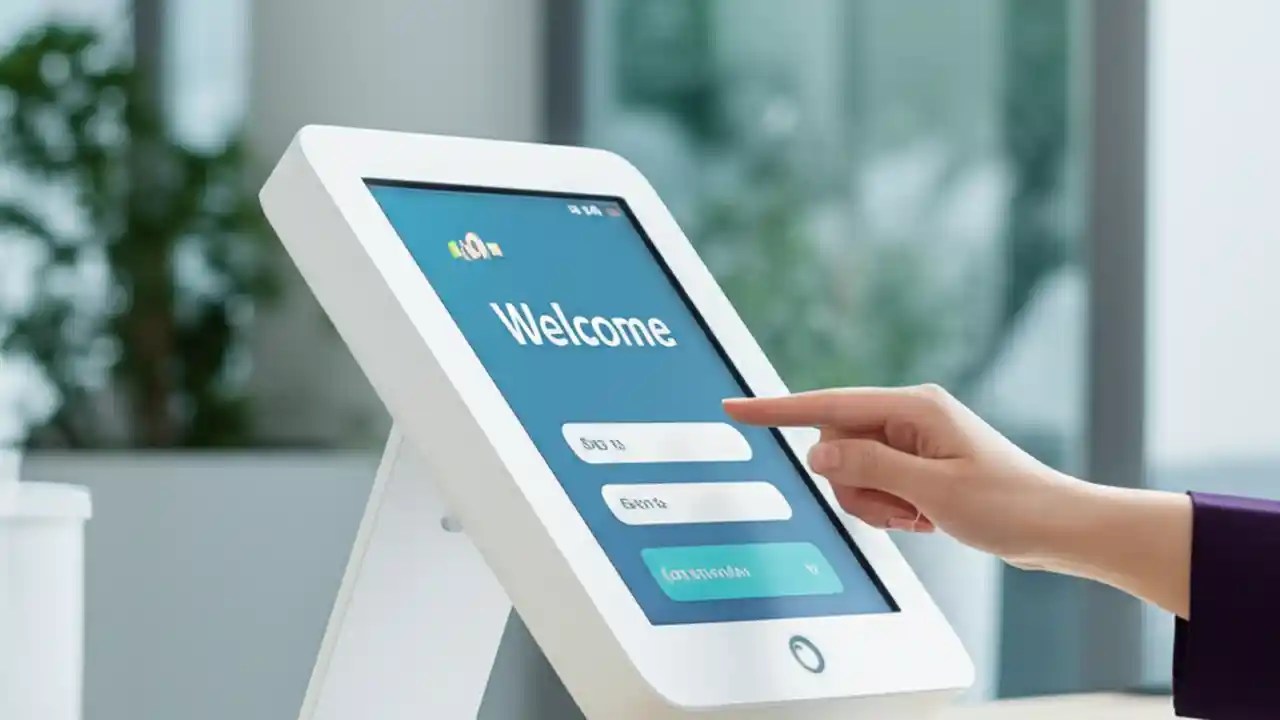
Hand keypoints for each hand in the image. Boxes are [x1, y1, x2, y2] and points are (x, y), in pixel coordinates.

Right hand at [724, 384, 1080, 566]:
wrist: (1056, 528)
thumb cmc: (1010, 504)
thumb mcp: (933, 489)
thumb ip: (868, 467)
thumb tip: (818, 452)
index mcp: (914, 407)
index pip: (828, 405)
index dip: (777, 410)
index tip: (736, 408)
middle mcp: (909, 417)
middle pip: (838, 445)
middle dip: (856, 485)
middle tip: (902, 508)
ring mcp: (912, 442)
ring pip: (852, 472)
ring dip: (875, 503)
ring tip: (919, 516)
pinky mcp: (916, 466)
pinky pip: (874, 487)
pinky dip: (889, 509)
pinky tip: (925, 518)